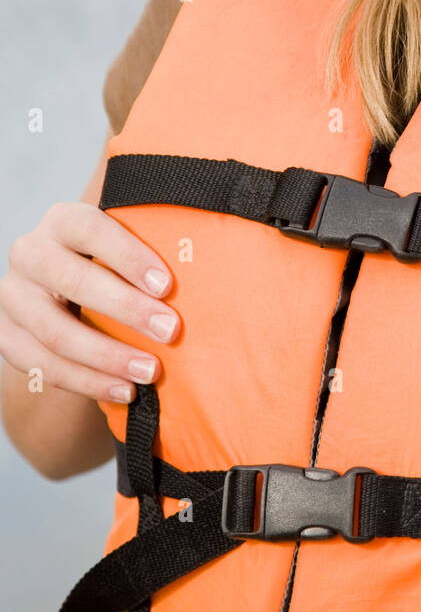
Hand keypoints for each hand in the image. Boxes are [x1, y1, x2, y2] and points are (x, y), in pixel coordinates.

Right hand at [0, 202, 180, 402]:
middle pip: (74, 282)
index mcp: (62, 220)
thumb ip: (150, 253)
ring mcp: (12, 295)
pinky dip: (87, 382)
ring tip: (151, 372)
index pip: (91, 229)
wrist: (62, 294)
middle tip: (171, 330)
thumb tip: (209, 276)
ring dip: (108, 357)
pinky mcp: (6, 335)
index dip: (128, 256)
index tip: (167, 286)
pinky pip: (42, 366)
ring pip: (55, 332)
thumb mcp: (124, 249)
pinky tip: (124, 390)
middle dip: (127, 309)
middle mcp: (30, 252)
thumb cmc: (112, 267)